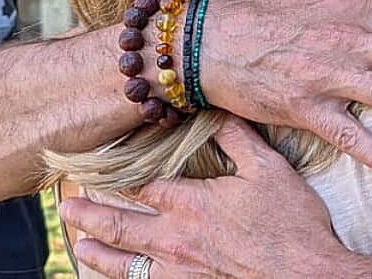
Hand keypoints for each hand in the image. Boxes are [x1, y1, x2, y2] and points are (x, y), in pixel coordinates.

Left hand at [60, 118, 350, 278]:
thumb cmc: (291, 221)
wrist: (307, 275)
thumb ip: (238, 139)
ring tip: (79, 246)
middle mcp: (176, 238)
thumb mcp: (269, 169)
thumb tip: (214, 109)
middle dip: (89, 215)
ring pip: (126, 265)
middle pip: (120, 225)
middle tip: (64, 209)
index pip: (139, 184)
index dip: (114, 172)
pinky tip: (123, 278)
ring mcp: (180, 272)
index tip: (91, 164)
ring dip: (99, 254)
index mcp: (191, 203)